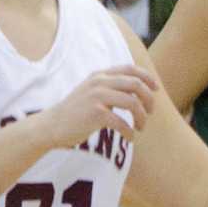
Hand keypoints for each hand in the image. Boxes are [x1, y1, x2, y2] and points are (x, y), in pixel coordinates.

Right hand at [39, 63, 159, 151]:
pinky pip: (122, 123)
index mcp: (99, 75)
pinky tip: (130, 138)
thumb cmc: (75, 112)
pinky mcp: (96, 114)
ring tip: (140, 127)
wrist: (52, 125)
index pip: (129, 69)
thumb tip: (136, 90)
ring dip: (142, 117)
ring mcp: (97, 97)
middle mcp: (99, 82)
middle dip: (148, 99)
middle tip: (150, 112)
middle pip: (136, 84)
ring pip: (133, 103)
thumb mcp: (90, 91)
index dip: (147, 77)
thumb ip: (109, 87)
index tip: (155, 89)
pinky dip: (130, 132)